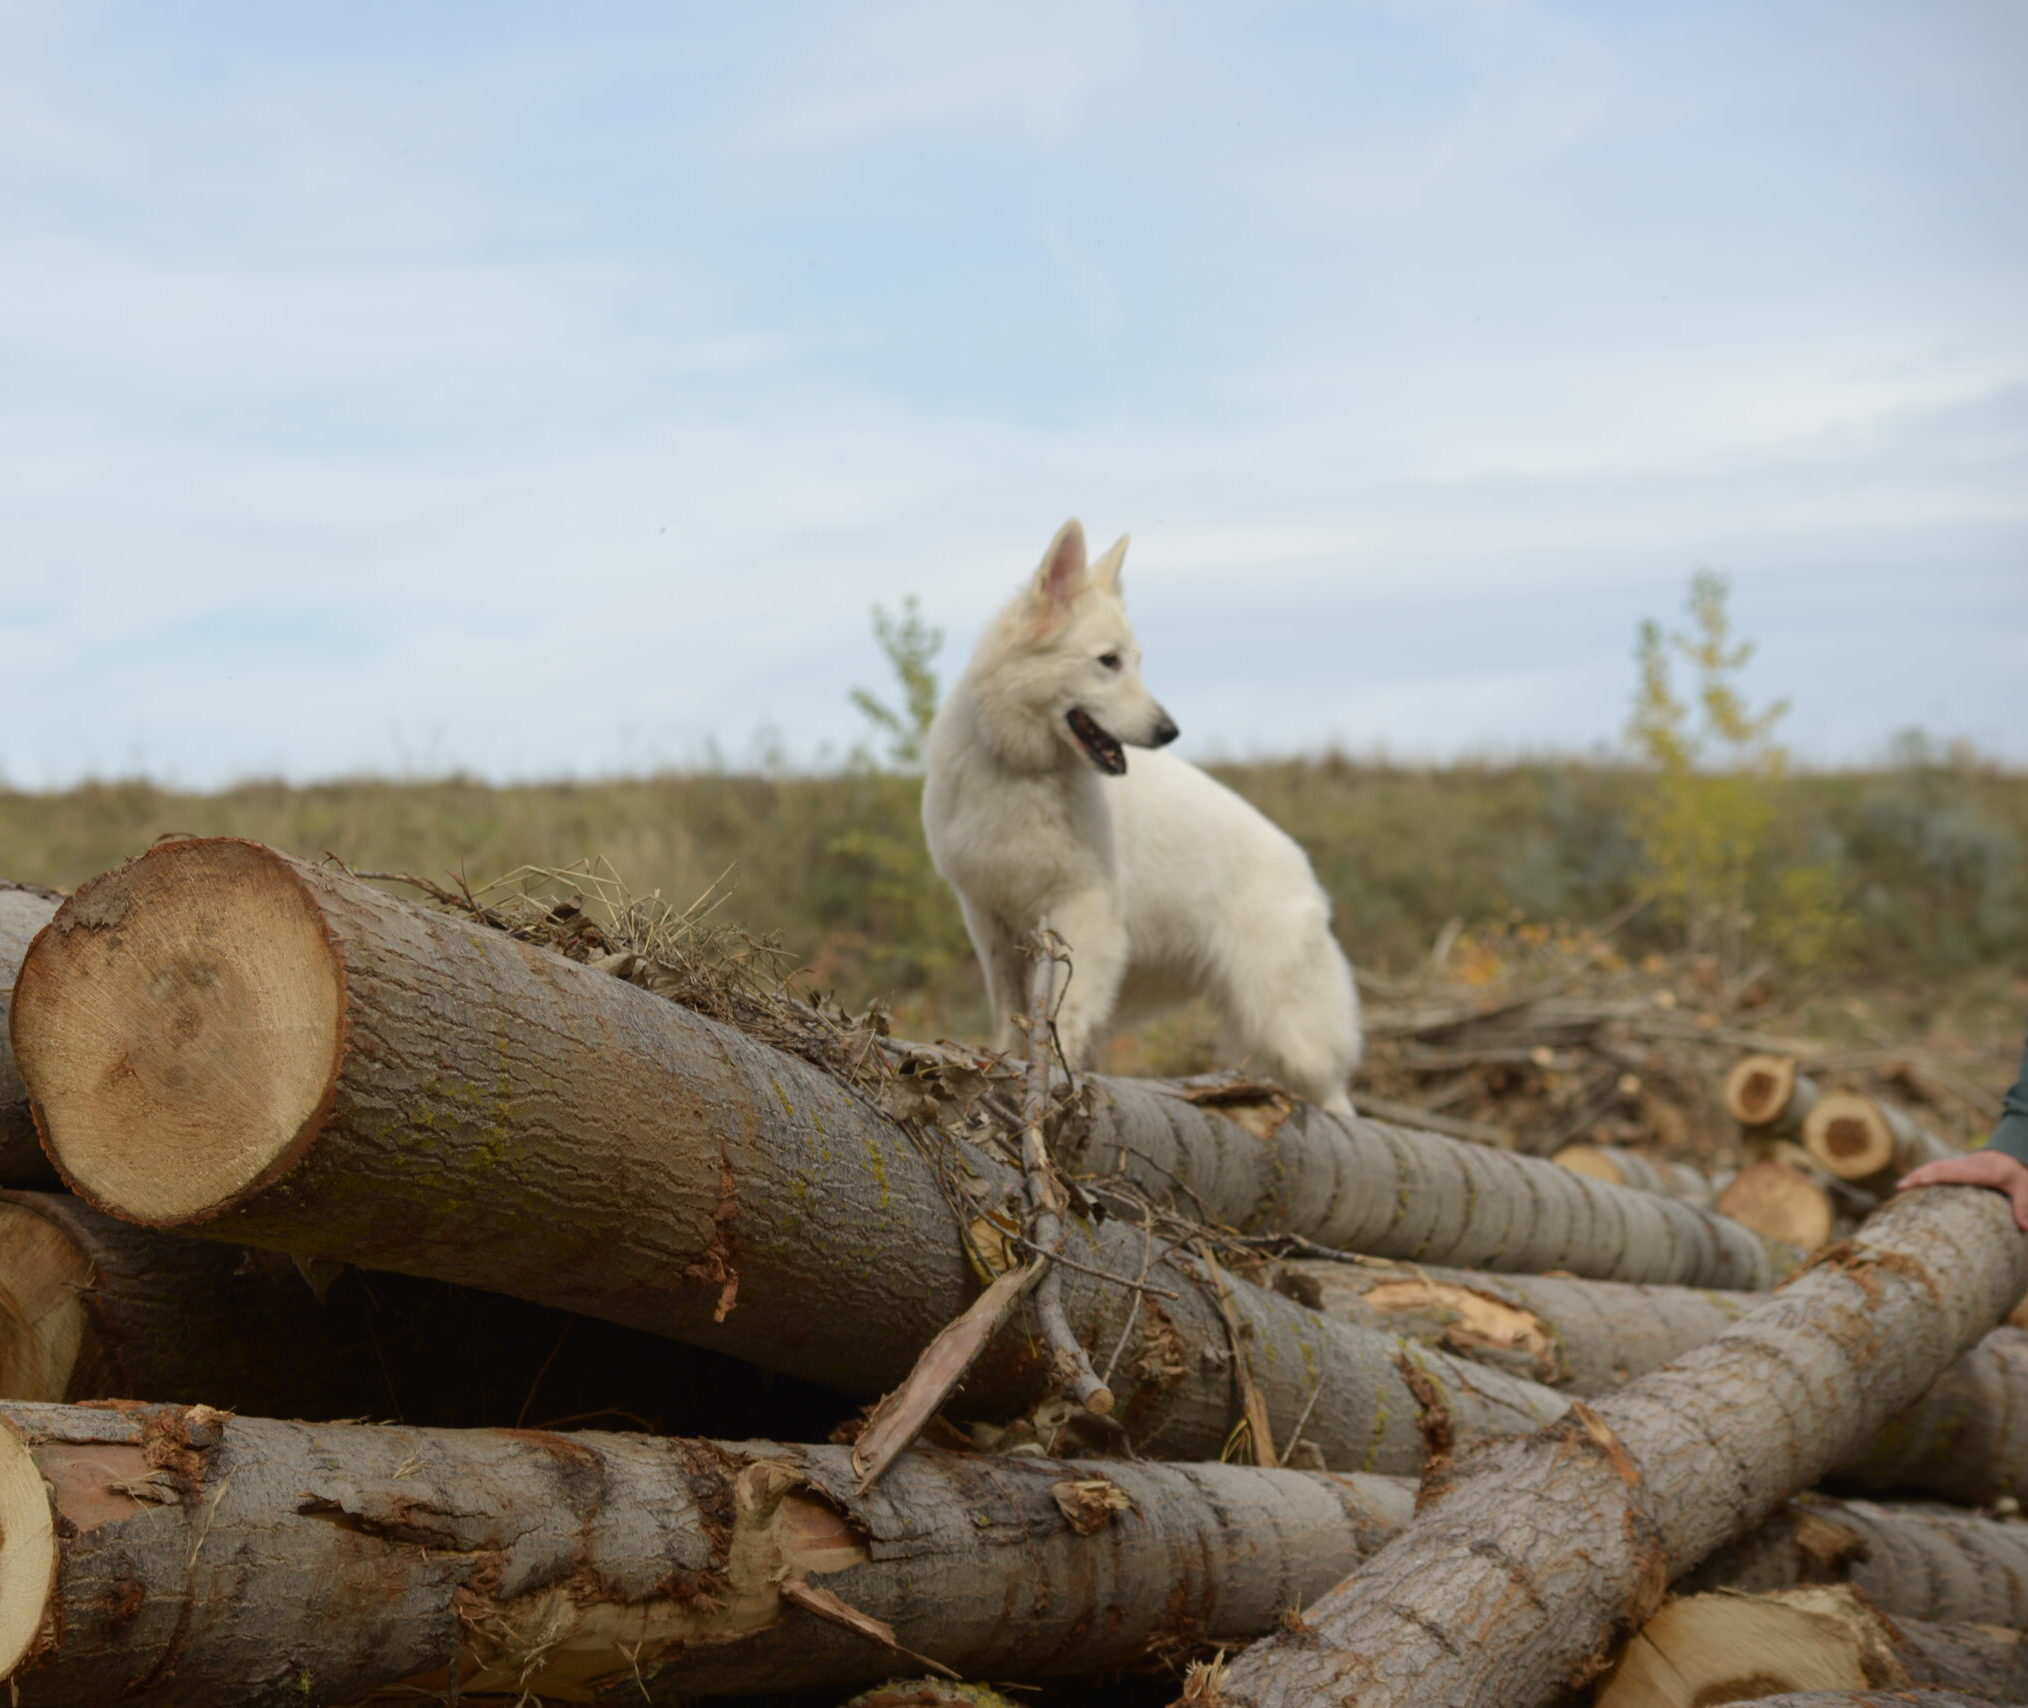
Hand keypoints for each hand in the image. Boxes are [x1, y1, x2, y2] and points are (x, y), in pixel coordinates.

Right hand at [1898, 1151, 2027, 1231]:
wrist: (2013, 1155)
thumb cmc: (2018, 1175)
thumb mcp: (2024, 1188)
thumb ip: (2023, 1206)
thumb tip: (2025, 1228)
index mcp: (1982, 1170)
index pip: (1958, 1172)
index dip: (1939, 1176)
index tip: (1923, 1180)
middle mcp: (1966, 1165)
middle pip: (1940, 1167)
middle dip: (1920, 1175)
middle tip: (1901, 1187)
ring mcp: (1959, 1164)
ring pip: (1935, 1166)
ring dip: (1917, 1174)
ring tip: (1900, 1187)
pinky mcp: (1955, 1166)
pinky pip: (1936, 1168)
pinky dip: (1922, 1174)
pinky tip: (1911, 1183)